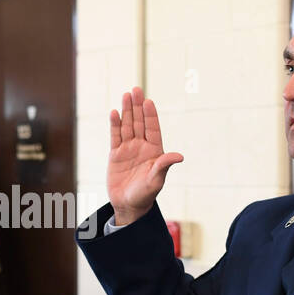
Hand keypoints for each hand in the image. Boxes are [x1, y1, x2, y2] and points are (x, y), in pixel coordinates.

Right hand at [107, 87, 182, 225]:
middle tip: (136, 89)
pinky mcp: (115, 154)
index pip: (152, 128)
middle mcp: (141, 146)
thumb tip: (179, 156)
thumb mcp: (156, 180)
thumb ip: (164, 166)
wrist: (128, 205)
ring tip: (126, 95)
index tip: (148, 101)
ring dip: (126, 111)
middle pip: (139, 122)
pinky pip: (115, 136)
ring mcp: (128, 149)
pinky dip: (115, 125)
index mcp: (154, 151)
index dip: (150, 115)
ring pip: (127, 126)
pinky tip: (114, 113)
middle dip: (137, 106)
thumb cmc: (146, 194)